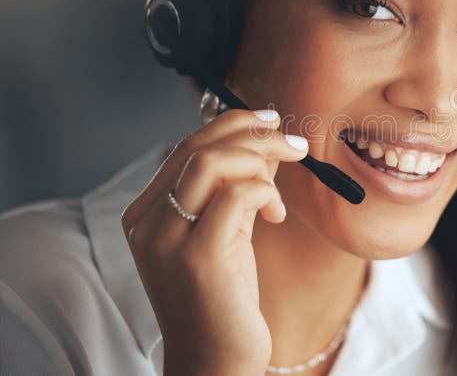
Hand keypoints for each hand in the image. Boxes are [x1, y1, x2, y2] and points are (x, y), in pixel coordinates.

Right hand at [120, 109, 308, 374]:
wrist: (215, 360)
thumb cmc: (223, 298)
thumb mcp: (228, 232)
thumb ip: (237, 188)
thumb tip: (267, 144)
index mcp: (147, 212)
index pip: (187, 147)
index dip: (233, 125)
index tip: (270, 121)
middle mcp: (147, 221)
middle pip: (198, 146)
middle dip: (254, 133)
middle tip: (293, 141)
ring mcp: (167, 239)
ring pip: (213, 161)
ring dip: (263, 156)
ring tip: (287, 180)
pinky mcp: (198, 256)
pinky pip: (238, 195)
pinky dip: (267, 191)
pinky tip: (277, 214)